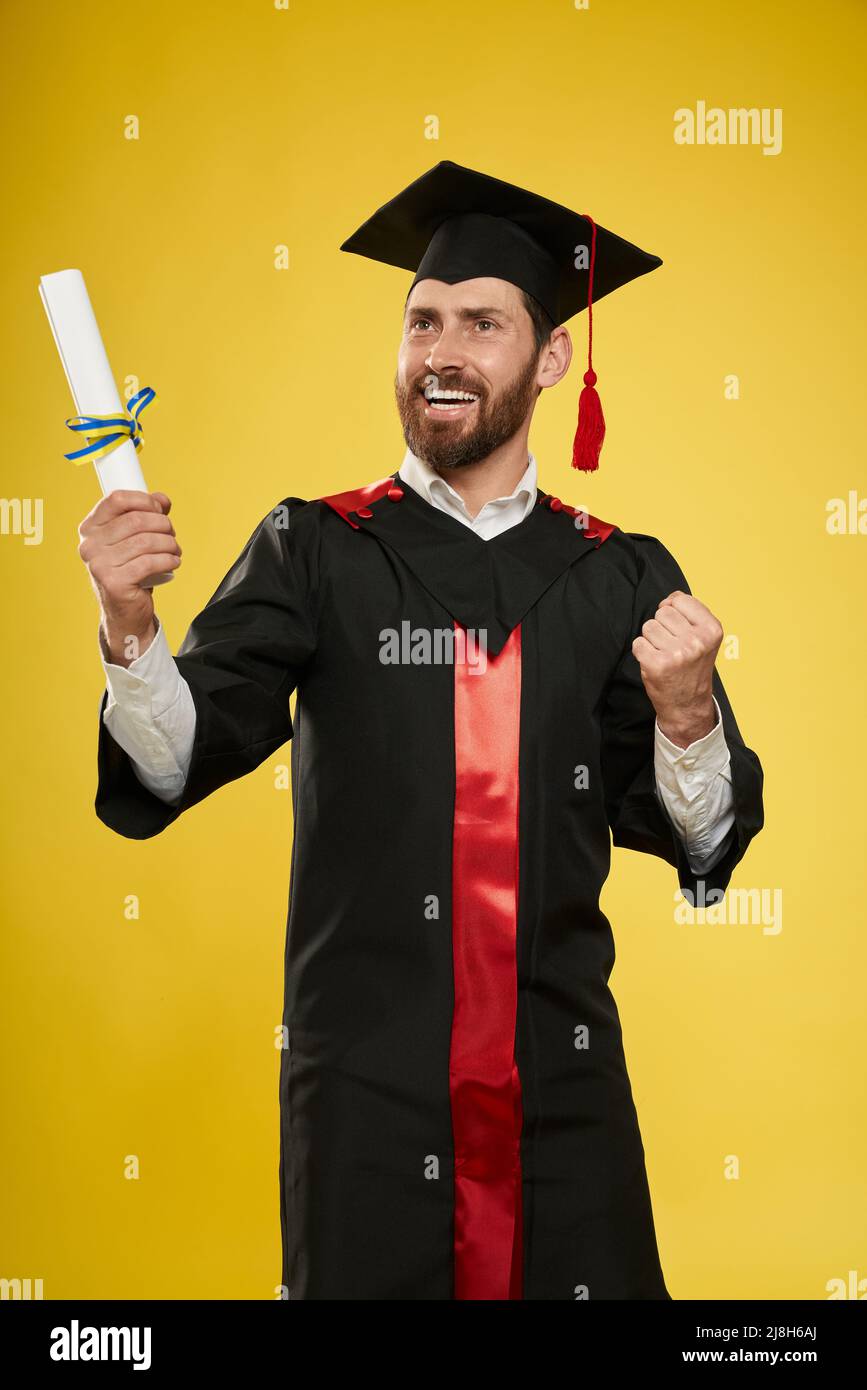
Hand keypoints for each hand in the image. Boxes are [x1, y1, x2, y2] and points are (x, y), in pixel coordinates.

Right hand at [78, 489, 181, 666]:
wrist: (126, 610)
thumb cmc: (131, 570)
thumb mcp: (135, 539)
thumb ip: (147, 515)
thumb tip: (162, 499)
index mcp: (90, 528)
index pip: (117, 499)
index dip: (145, 500)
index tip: (160, 510)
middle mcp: (89, 545)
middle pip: (136, 520)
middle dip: (163, 525)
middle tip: (172, 535)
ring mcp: (99, 564)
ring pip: (146, 541)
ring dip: (169, 544)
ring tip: (174, 551)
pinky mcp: (113, 582)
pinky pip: (149, 562)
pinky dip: (168, 560)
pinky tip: (173, 562)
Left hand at [631, 591, 722, 748]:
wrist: (687, 704)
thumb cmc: (692, 667)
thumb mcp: (704, 636)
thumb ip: (690, 612)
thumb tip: (669, 599)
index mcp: (712, 630)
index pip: (681, 600)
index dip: (675, 611)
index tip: (681, 629)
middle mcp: (697, 641)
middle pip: (663, 612)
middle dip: (663, 626)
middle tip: (673, 646)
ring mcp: (677, 653)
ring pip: (649, 626)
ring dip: (652, 640)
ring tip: (665, 655)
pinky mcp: (657, 664)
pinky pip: (638, 643)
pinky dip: (642, 652)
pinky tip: (655, 663)